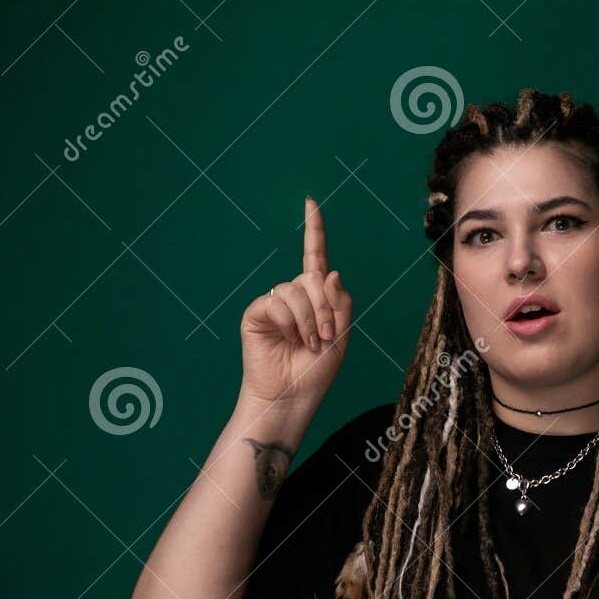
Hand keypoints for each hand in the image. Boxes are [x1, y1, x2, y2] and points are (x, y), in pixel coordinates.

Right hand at [239, 196, 352, 407]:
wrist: (291, 395)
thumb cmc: (316, 371)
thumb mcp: (341, 336)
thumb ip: (340, 302)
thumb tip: (329, 271)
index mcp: (316, 299)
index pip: (315, 258)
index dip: (313, 231)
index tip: (310, 203)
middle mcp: (294, 296)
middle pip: (311, 276)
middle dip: (324, 307)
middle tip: (325, 337)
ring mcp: (274, 304)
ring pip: (295, 289)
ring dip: (308, 318)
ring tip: (308, 343)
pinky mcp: (257, 312)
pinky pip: (276, 301)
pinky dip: (290, 321)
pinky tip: (290, 339)